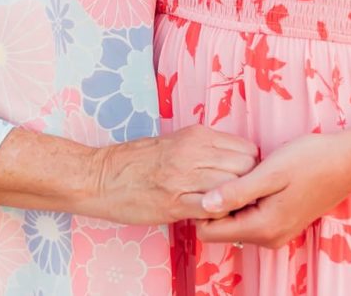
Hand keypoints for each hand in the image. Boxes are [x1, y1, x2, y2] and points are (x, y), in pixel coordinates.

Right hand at [88, 126, 259, 225]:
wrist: (100, 176)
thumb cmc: (136, 160)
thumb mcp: (174, 140)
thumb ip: (204, 147)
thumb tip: (233, 159)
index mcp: (196, 135)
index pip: (247, 149)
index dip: (250, 167)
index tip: (244, 178)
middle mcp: (194, 152)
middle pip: (246, 168)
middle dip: (248, 185)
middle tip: (240, 197)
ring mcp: (185, 178)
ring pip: (234, 188)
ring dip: (235, 202)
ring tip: (226, 208)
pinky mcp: (175, 203)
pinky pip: (213, 210)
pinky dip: (217, 215)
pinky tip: (209, 216)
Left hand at [191, 132, 350, 248]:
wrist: (349, 161)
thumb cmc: (311, 160)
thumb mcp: (270, 172)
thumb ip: (235, 192)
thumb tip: (203, 205)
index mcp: (262, 228)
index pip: (209, 231)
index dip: (203, 205)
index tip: (211, 179)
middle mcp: (268, 238)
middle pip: (222, 228)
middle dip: (218, 201)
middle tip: (230, 171)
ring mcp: (277, 233)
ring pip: (236, 221)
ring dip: (234, 198)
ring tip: (247, 172)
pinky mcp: (283, 223)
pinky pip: (252, 217)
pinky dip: (248, 199)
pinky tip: (259, 177)